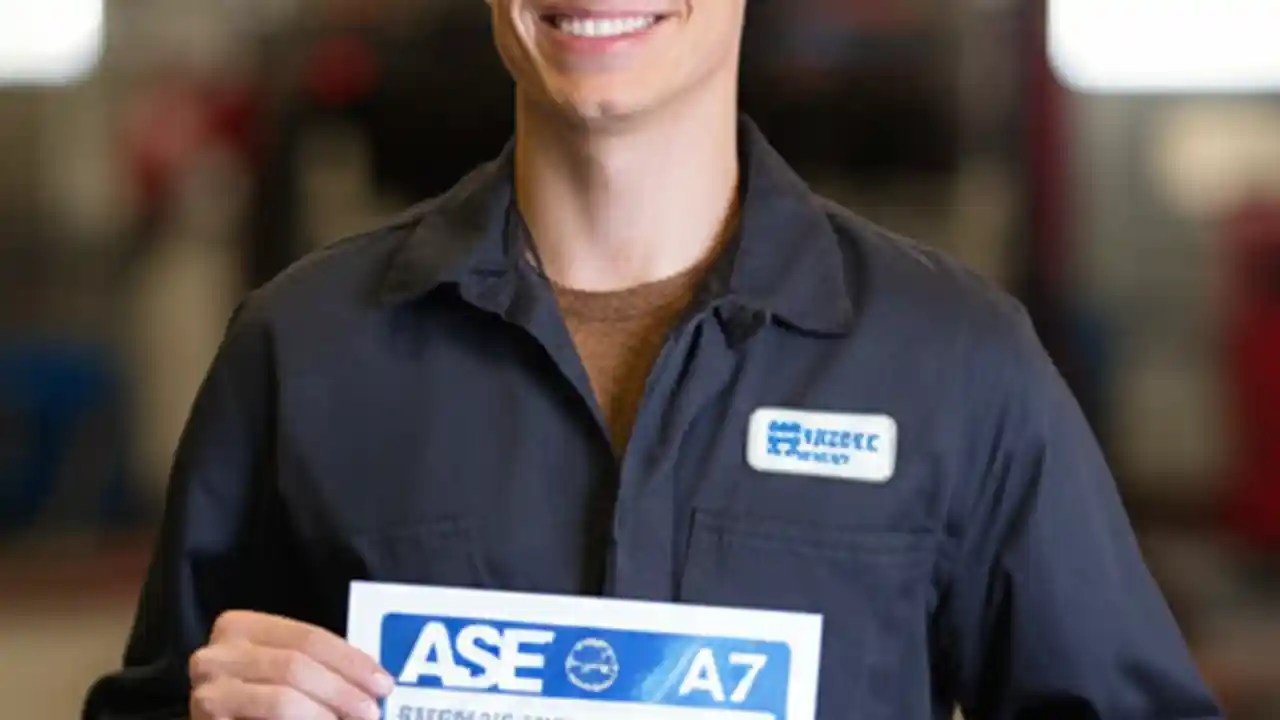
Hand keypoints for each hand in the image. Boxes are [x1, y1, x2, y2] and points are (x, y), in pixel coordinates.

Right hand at [189, 610, 393, 719]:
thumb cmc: (260, 708)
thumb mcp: (290, 677)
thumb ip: (321, 670)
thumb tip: (374, 680)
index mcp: (240, 626)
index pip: (308, 637)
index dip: (351, 660)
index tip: (383, 682)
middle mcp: (216, 651)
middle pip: (297, 662)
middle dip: (343, 687)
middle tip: (373, 709)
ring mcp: (206, 686)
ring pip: (283, 695)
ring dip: (329, 709)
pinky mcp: (205, 714)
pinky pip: (269, 714)